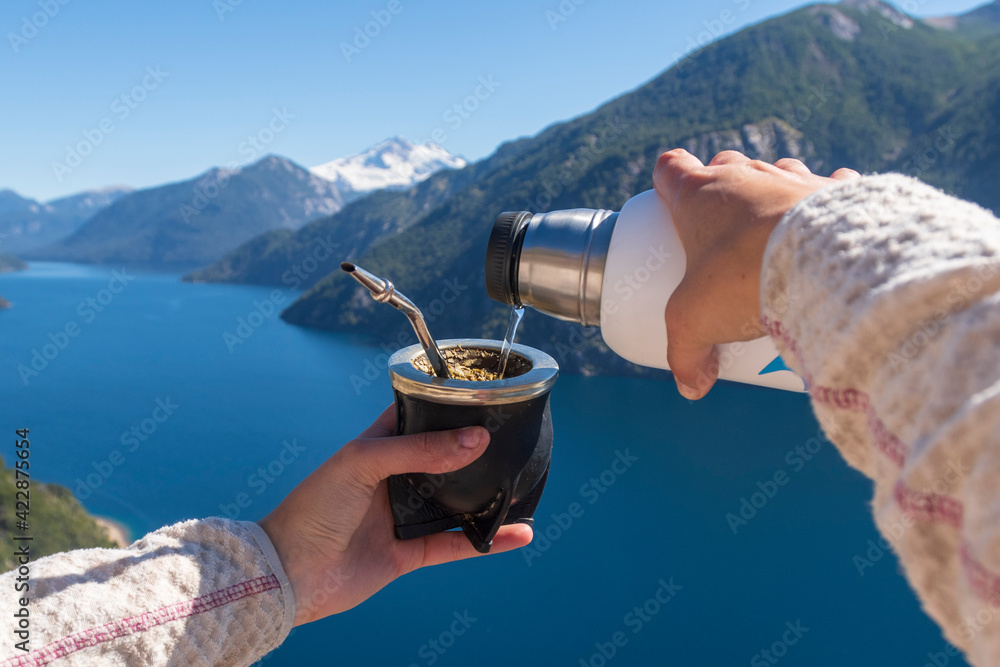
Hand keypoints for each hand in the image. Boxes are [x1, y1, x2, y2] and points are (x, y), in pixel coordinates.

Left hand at [258, 405, 532, 625]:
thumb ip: (420, 449)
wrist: (289, 573)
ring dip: (488, 497)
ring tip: (524, 485)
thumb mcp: (363, 463)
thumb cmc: (313, 508)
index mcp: (379, 446)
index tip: (485, 399)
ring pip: (457, 502)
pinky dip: (487, 540)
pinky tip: (517, 533)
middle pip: (446, 459)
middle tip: (514, 442)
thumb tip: (476, 440)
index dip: (448, 407)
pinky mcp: (411, 551)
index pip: (418, 417)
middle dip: (477, 453)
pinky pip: (457, 543)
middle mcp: (395, 477)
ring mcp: (404, 514)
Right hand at [652, 149, 859, 398]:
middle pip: (724, 165)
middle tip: (721, 230)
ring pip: (776, 170)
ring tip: (773, 233)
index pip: (670, 167)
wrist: (824, 261)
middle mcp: (746, 175)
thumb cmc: (744, 278)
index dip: (666, 183)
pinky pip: (831, 185)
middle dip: (721, 188)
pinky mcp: (837, 191)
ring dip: (771, 192)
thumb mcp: (696, 321)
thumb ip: (686, 354)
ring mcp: (793, 178)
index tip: (669, 207)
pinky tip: (828, 228)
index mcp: (699, 194)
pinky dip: (827, 202)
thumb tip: (691, 387)